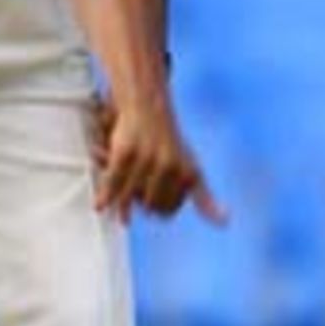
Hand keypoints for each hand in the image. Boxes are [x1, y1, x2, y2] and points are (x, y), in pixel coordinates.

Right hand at [93, 99, 228, 225]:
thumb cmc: (168, 142)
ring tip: (120, 183)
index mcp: (188, 174)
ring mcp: (146, 161)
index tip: (150, 192)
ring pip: (129, 197)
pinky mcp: (125, 154)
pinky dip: (105, 195)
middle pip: (148, 206)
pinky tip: (99, 205)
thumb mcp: (192, 169)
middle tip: (134, 183)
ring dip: (119, 195)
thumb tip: (225, 222)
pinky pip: (113, 183)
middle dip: (138, 199)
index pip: (167, 211)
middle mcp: (170, 168)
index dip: (155, 205)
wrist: (146, 103)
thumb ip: (204, 198)